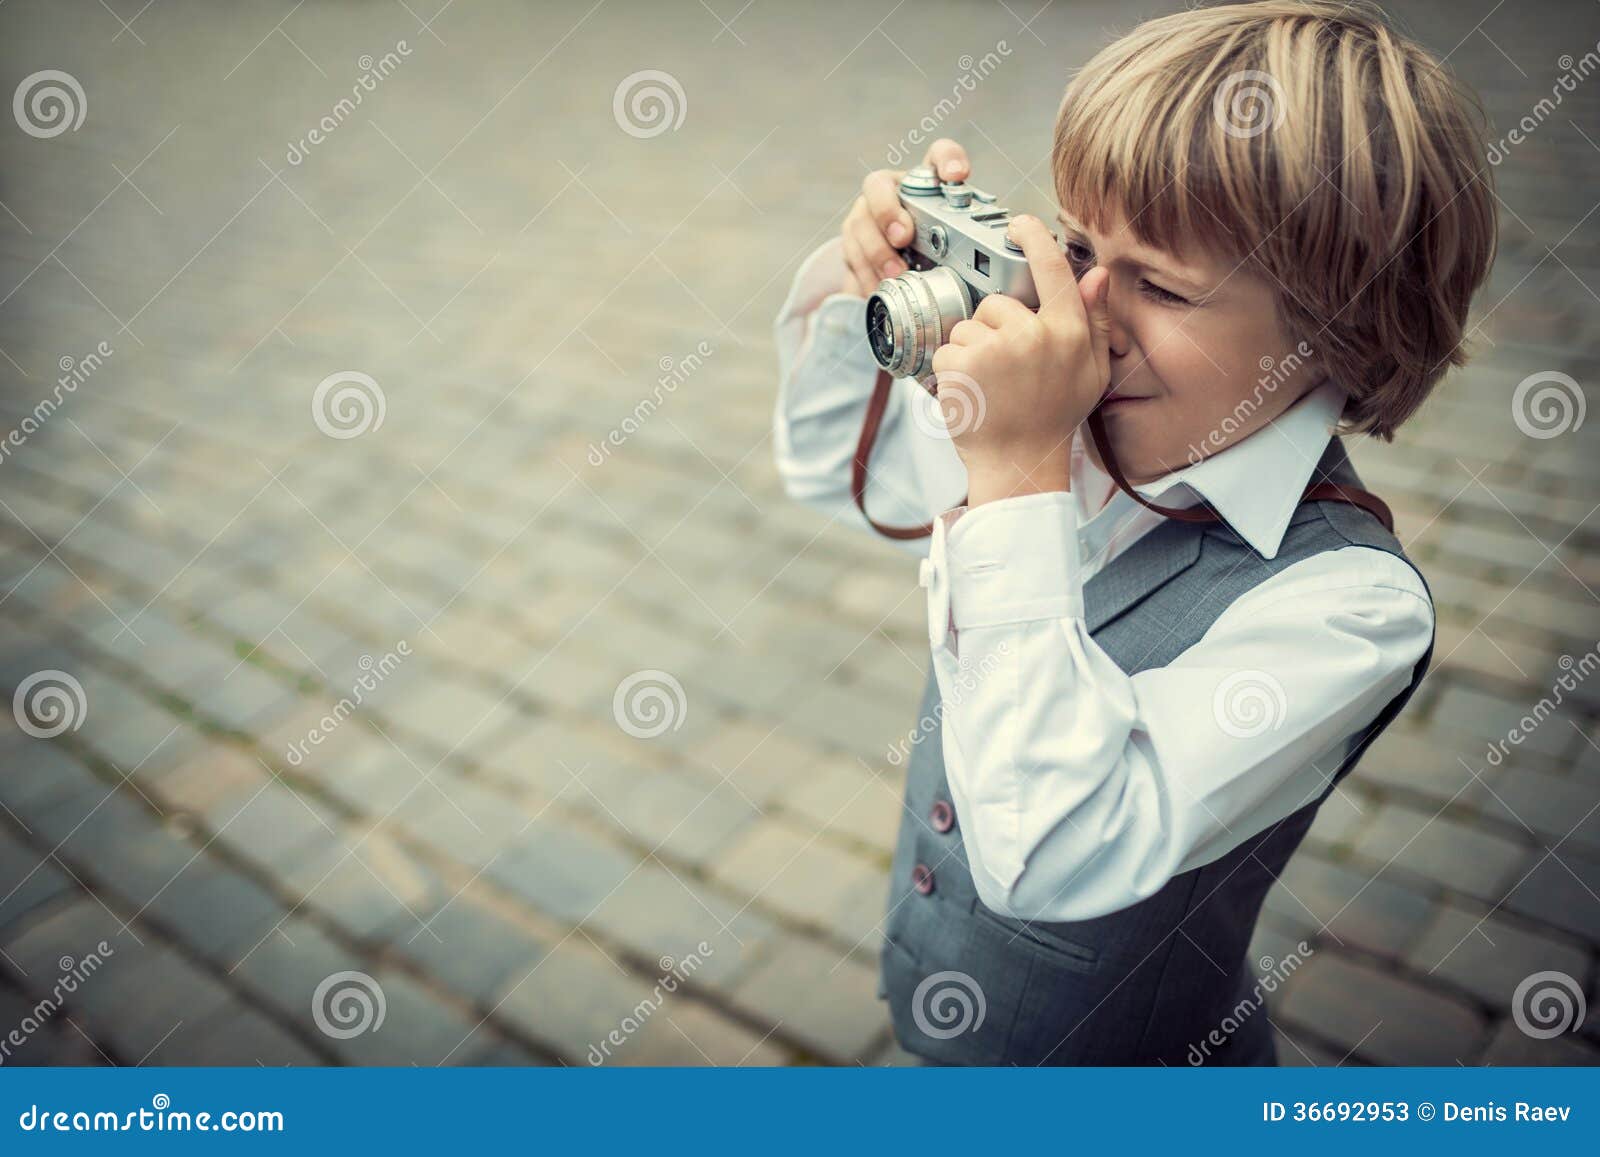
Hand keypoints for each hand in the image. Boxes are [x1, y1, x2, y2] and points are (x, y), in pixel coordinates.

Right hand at [838, 139, 969, 297]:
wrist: (899, 263)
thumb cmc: (934, 247)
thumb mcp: (956, 240)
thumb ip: (970, 238)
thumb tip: (998, 257)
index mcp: (925, 181)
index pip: (940, 154)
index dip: (948, 159)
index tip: (958, 175)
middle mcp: (891, 189)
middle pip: (878, 185)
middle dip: (889, 212)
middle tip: (903, 236)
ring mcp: (866, 213)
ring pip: (860, 222)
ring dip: (876, 250)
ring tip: (895, 272)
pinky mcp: (852, 240)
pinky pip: (850, 252)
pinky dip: (864, 273)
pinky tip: (877, 287)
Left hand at [929, 215, 1112, 506]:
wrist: (1019, 465)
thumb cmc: (1054, 419)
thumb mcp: (1091, 371)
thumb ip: (1095, 321)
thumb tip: (1096, 274)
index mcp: (1068, 332)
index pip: (1053, 270)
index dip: (1035, 237)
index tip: (1021, 224)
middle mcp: (1034, 335)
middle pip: (997, 303)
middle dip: (994, 329)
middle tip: (1005, 369)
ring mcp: (995, 349)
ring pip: (967, 327)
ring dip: (970, 352)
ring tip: (989, 385)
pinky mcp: (963, 365)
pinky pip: (946, 350)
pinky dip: (950, 371)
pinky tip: (971, 394)